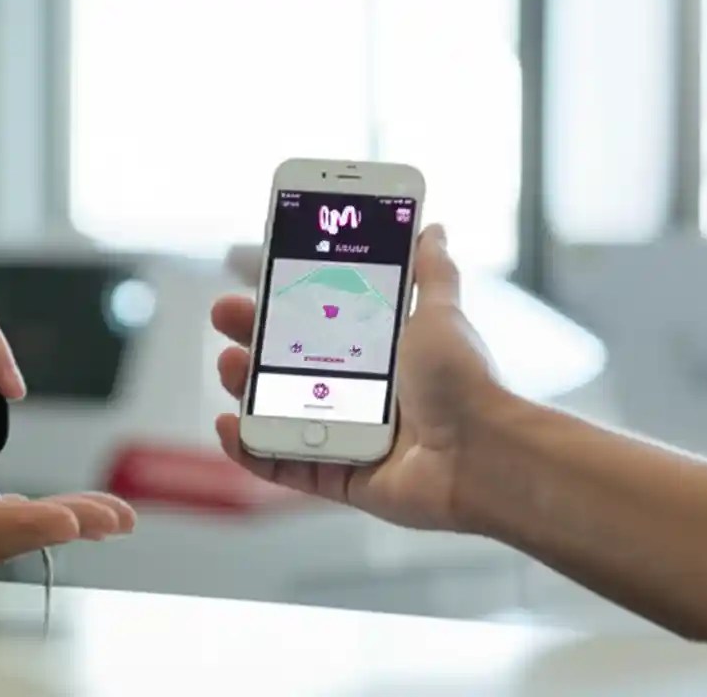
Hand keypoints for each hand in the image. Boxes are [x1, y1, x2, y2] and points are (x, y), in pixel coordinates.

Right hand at [211, 225, 501, 530]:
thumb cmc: (464, 384)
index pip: (321, 324)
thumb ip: (431, 272)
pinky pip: (284, 464)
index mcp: (382, 356)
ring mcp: (347, 437)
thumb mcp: (440, 314)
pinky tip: (229, 424)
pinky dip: (251, 448)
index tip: (258, 281)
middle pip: (290, 364)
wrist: (480, 453)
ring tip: (230, 364)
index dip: (285, 303)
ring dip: (246, 386)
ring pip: (280, 411)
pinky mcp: (340, 477)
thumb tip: (433, 229)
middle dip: (253, 338)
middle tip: (226, 314)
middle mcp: (363, 396)